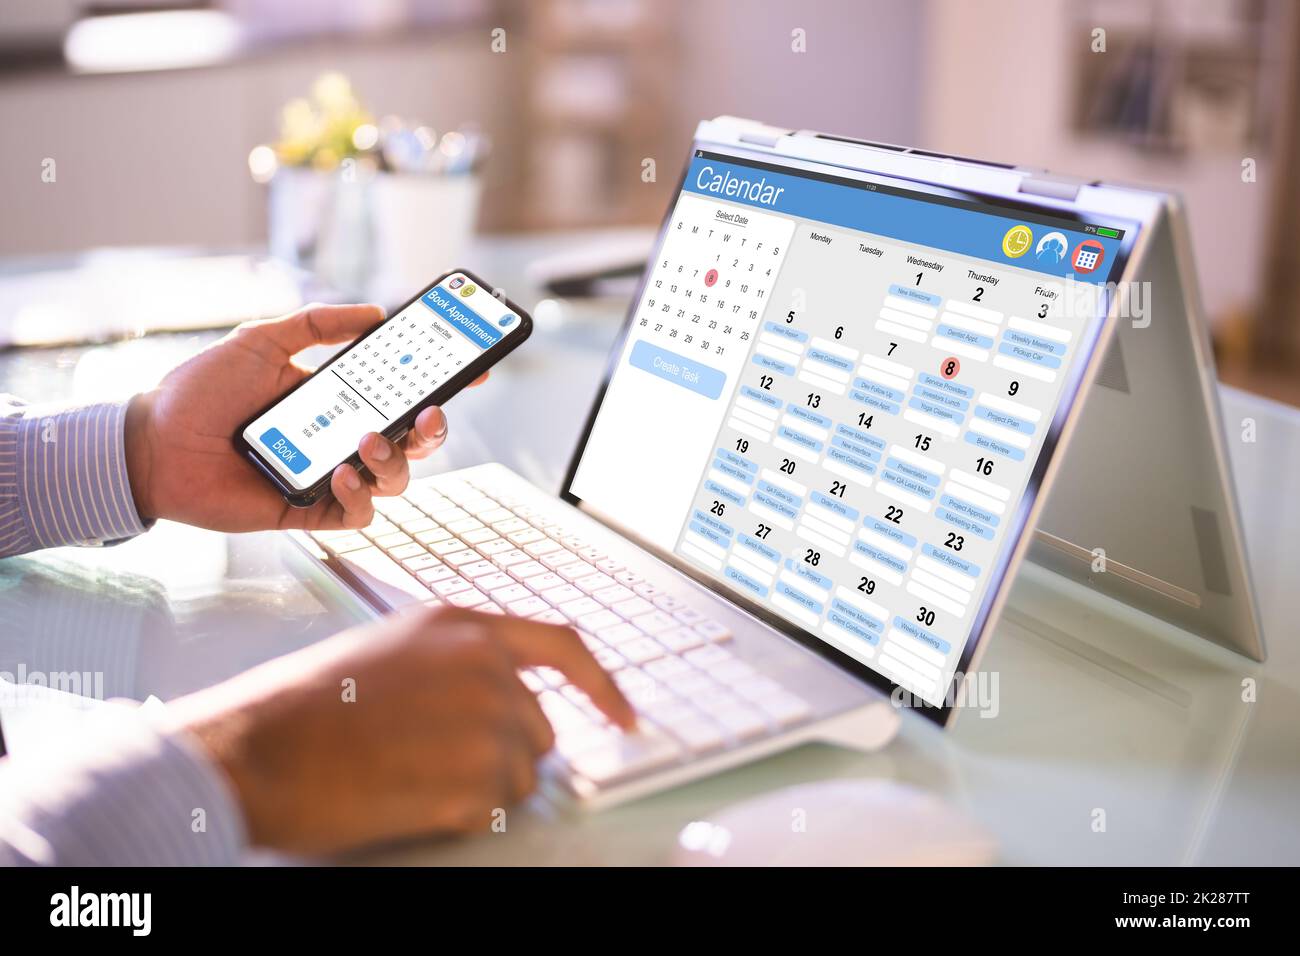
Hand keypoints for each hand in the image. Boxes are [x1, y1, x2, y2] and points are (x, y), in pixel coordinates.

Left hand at [124, 303, 484, 531]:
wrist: (154, 444)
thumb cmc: (199, 392)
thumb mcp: (261, 340)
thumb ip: (317, 323)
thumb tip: (375, 312)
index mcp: (336, 398)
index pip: (400, 392)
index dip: (441, 385)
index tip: (473, 371)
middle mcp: (339, 437)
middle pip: (412, 441)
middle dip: (432, 429)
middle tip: (429, 414)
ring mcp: (329, 475)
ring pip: (394, 479)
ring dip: (393, 460)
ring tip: (365, 443)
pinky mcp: (309, 509)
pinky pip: (359, 513)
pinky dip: (359, 495)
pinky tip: (339, 474)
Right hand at [168, 606, 635, 854]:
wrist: (256, 748)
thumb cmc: (304, 705)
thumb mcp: (389, 650)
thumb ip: (456, 663)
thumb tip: (500, 702)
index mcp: (462, 626)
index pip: (562, 648)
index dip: (600, 685)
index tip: (622, 714)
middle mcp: (486, 666)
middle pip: (539, 726)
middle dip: (506, 751)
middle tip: (439, 762)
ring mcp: (486, 721)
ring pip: (522, 773)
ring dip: (481, 785)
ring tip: (410, 773)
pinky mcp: (476, 779)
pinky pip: (495, 808)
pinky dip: (460, 812)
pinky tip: (408, 794)